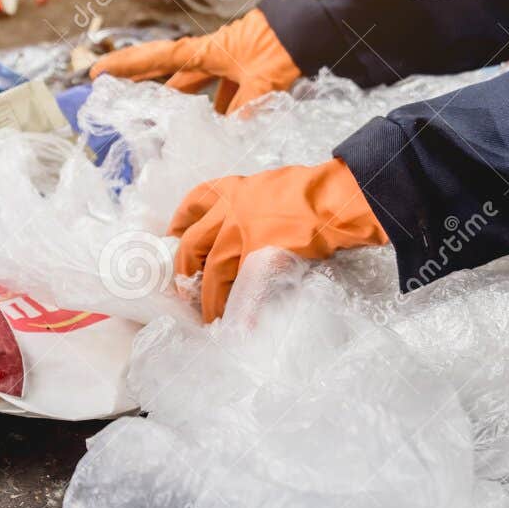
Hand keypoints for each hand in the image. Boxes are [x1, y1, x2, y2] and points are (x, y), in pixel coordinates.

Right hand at [89, 9, 300, 113]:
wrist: (316, 24)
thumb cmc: (285, 44)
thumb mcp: (263, 80)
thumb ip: (245, 111)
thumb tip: (230, 140)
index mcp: (208, 51)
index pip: (159, 58)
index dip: (128, 66)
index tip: (97, 72)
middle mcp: (214, 55)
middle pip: (171, 73)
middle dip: (146, 86)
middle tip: (119, 99)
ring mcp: (232, 63)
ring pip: (200, 88)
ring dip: (187, 108)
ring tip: (168, 131)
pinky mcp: (250, 71)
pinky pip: (228, 96)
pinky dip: (223, 114)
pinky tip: (224, 133)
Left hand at [168, 159, 387, 320]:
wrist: (335, 198)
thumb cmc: (313, 190)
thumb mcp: (273, 186)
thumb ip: (254, 202)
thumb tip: (251, 220)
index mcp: (235, 189)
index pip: (194, 202)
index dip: (179, 223)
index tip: (173, 238)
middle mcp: (230, 210)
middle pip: (193, 243)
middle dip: (185, 269)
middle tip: (185, 288)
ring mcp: (242, 234)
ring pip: (213, 271)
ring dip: (209, 297)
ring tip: (209, 315)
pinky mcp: (259, 256)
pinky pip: (241, 288)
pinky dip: (238, 307)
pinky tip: (238, 321)